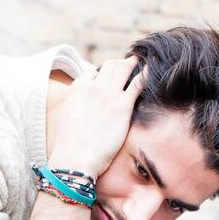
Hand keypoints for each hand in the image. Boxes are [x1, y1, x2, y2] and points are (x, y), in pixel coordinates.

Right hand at [47, 55, 144, 179]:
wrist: (75, 158)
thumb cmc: (69, 145)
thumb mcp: (65, 118)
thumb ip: (75, 106)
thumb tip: (80, 108)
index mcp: (77, 88)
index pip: (93, 73)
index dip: (103, 74)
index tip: (110, 79)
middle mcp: (93, 87)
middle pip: (110, 66)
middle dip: (120, 64)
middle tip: (129, 66)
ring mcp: (109, 95)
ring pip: (123, 68)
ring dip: (133, 64)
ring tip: (141, 61)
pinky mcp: (123, 106)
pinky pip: (138, 82)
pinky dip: (146, 73)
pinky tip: (152, 69)